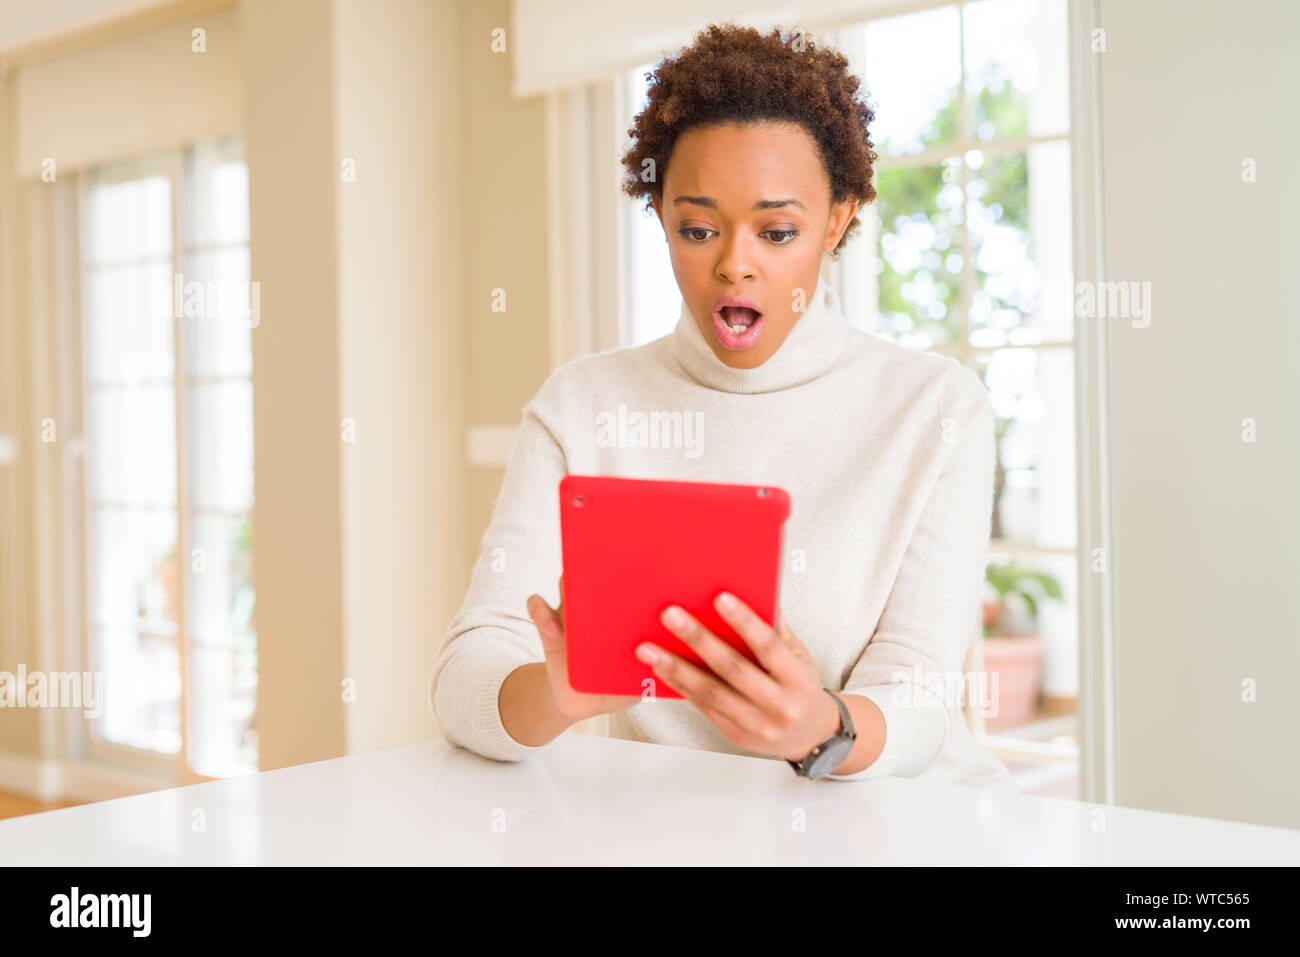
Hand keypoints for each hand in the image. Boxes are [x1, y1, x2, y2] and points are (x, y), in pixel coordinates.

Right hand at [526, 575, 642, 723]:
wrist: (578, 700)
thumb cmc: (615, 688)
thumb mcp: (634, 686)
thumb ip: (650, 676)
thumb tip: (667, 665)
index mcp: (625, 617)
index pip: (633, 588)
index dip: (640, 577)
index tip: (648, 575)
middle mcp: (600, 607)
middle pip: (599, 578)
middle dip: (604, 571)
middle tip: (609, 572)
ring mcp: (573, 613)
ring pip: (567, 584)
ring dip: (569, 583)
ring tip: (574, 592)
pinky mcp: (547, 624)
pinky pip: (538, 607)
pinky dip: (541, 613)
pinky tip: (552, 629)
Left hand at [635, 592, 838, 762]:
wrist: (809, 736)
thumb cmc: (800, 686)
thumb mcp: (800, 658)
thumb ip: (778, 631)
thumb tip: (757, 592)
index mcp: (798, 680)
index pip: (768, 647)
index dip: (744, 622)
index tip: (720, 597)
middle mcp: (778, 705)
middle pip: (733, 669)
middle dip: (699, 640)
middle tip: (671, 615)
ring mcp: (755, 724)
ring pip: (710, 692)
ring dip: (676, 668)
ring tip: (648, 648)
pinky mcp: (734, 734)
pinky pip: (703, 706)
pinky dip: (679, 686)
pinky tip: (660, 668)